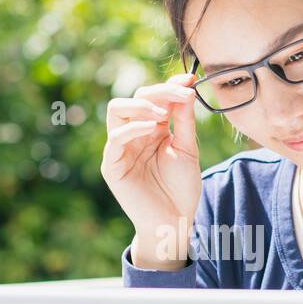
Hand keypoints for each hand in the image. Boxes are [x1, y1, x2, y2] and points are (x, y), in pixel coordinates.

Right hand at [100, 72, 201, 269]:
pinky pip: (115, 139)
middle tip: (181, 95)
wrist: (174, 222)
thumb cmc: (181, 189)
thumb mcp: (188, 149)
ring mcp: (121, 149)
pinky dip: (133, 128)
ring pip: (117, 110)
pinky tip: (153, 128)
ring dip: (141, 105)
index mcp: (152, 129)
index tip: (190, 80)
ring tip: (162, 112)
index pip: (155, 97)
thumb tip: (186, 89)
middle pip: (136, 97)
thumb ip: (185, 121)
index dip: (170, 85)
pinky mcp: (112, 165)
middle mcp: (134, 134)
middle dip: (159, 91)